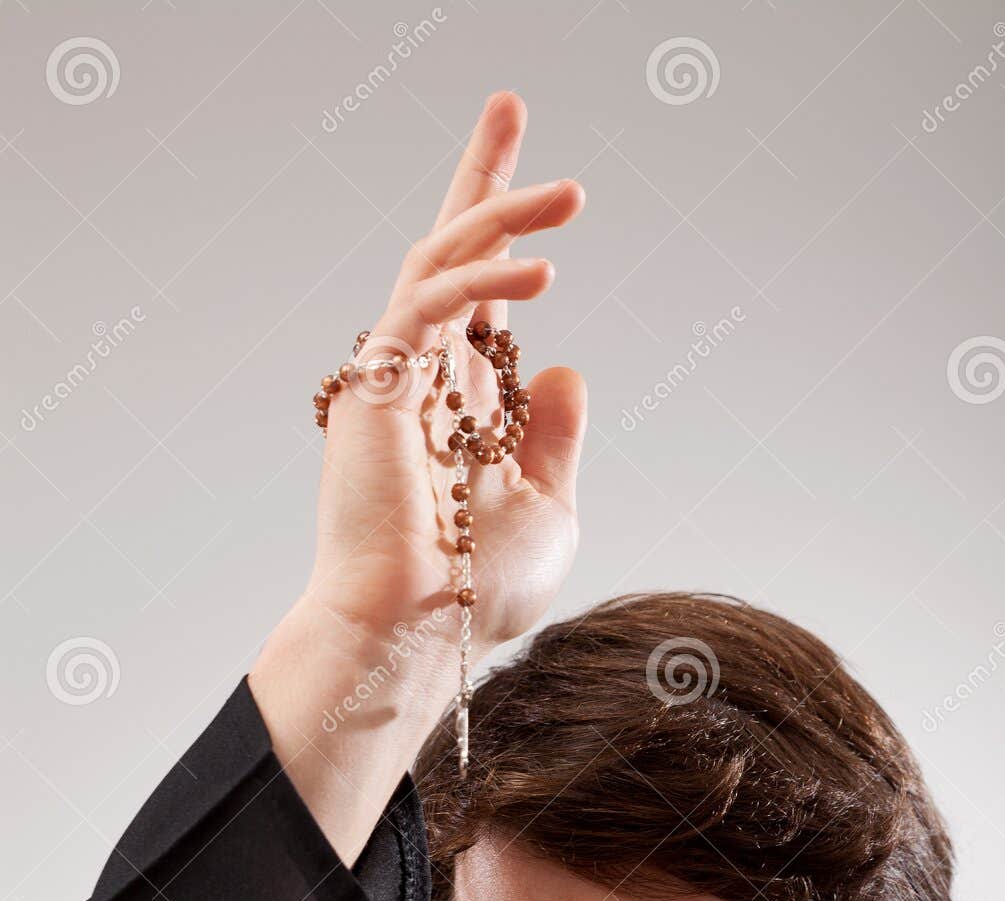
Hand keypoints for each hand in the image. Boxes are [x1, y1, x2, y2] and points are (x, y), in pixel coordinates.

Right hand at [306, 88, 586, 663]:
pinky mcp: (375, 383)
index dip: (508, 237)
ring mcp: (394, 376)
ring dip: (500, 215)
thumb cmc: (471, 594)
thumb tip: (565, 363)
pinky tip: (542, 274)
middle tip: (511, 104)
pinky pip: (429, 306)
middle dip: (482, 179)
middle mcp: (424, 378)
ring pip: (441, 262)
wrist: (414, 635)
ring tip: (571, 193)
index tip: (547, 186)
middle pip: (450, 253)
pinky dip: (482, 283)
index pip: (484, 300)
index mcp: (461, 405)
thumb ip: (554, 438)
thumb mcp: (545, 511)